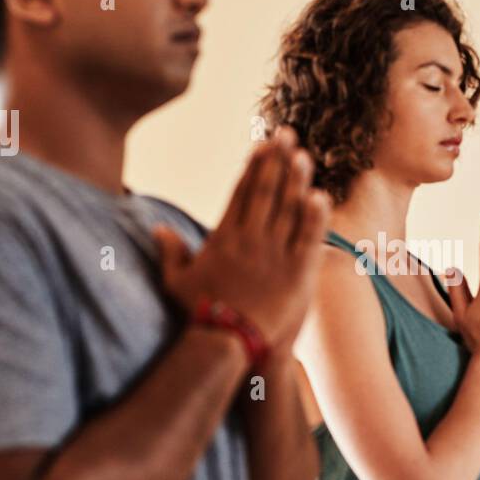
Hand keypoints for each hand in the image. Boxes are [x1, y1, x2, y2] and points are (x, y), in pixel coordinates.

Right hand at [152, 126, 330, 355]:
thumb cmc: (199, 317)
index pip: (241, 192)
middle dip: (278, 161)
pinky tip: (321, 197)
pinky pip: (308, 239)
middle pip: (266, 192)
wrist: (226, 345)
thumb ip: (171, 252)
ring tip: (304, 156)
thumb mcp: (177, 282)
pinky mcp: (296, 273)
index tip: (264, 145)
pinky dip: (314, 218)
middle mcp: (250, 240)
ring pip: (289, 210)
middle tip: (288, 134)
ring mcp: (274, 255)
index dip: (254, 166)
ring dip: (297, 181)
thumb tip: (159, 228)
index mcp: (224, 238)